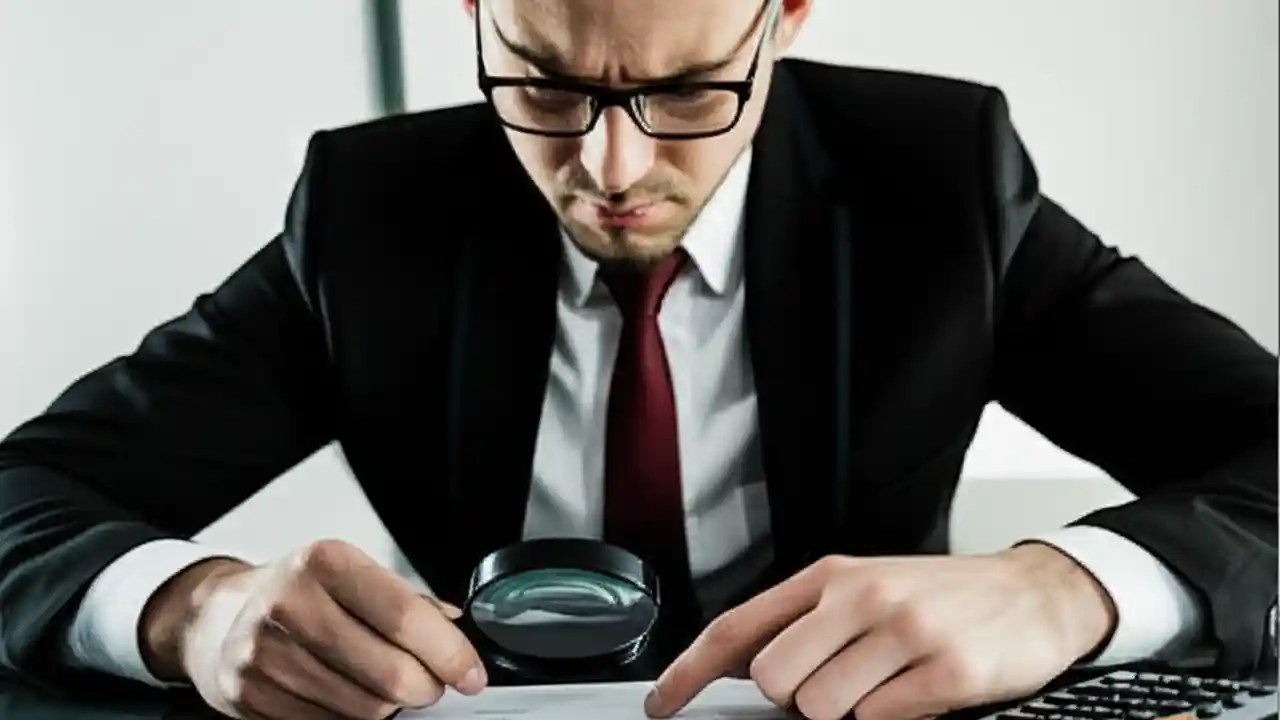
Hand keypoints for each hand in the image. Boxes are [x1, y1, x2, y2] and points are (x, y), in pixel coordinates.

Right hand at [140, 539, 486, 718]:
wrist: (216, 616)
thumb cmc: (297, 591)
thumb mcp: (350, 575)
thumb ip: (407, 600)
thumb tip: (458, 630)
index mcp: (326, 562)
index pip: (406, 616)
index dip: (450, 653)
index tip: (471, 674)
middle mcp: (291, 603)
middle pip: (388, 672)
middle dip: (426, 688)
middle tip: (434, 685)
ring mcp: (265, 654)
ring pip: (362, 708)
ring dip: (392, 707)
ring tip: (394, 689)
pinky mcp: (250, 695)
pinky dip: (354, 718)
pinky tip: (355, 698)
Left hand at [645, 543, 1116, 719]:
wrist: (1034, 594)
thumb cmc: (940, 597)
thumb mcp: (865, 590)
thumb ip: (804, 625)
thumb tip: (736, 672)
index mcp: (832, 576)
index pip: (739, 626)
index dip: (690, 669)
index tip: (663, 703)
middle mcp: (862, 597)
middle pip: (773, 679)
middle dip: (793, 700)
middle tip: (834, 685)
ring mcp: (905, 632)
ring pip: (823, 709)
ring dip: (847, 712)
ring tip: (883, 685)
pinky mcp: (947, 671)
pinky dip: (891, 718)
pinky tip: (917, 691)